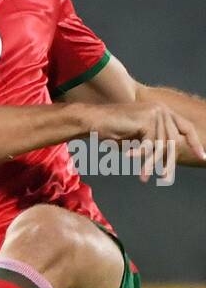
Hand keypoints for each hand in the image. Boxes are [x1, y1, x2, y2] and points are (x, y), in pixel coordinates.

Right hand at [91, 100, 205, 181]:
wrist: (93, 121)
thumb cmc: (112, 131)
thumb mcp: (138, 139)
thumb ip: (154, 144)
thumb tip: (168, 160)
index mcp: (163, 112)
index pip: (186, 128)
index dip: (194, 143)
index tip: (202, 157)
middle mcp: (162, 110)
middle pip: (174, 140)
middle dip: (168, 162)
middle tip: (165, 178)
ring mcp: (155, 112)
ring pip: (162, 145)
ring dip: (151, 163)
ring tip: (143, 177)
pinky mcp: (146, 119)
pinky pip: (149, 144)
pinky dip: (139, 155)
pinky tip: (129, 158)